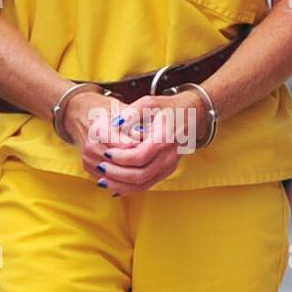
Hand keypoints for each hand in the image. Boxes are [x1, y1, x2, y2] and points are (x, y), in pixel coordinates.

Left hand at [74, 93, 191, 194]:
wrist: (191, 115)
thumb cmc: (167, 107)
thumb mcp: (149, 103)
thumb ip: (131, 113)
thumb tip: (114, 124)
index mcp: (164, 139)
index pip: (139, 156)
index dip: (120, 157)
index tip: (105, 153)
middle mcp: (169, 156)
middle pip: (141, 175)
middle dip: (117, 173)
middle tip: (100, 166)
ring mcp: (170, 166)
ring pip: (144, 184)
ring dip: (121, 184)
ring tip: (102, 179)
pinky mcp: (167, 171)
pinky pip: (148, 184)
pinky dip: (130, 188)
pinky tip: (114, 185)